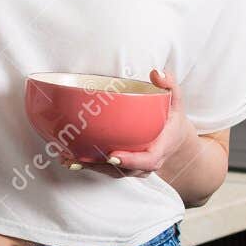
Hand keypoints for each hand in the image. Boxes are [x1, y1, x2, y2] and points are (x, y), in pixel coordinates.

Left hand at [57, 68, 192, 177]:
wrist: (173, 138)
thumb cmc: (172, 119)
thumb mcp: (176, 101)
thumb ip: (170, 85)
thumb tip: (157, 73)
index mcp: (160, 149)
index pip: (147, 160)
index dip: (130, 161)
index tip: (113, 155)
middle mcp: (146, 164)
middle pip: (123, 170)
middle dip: (100, 166)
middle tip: (78, 158)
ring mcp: (134, 168)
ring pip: (111, 172)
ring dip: (90, 167)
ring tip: (68, 159)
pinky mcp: (123, 167)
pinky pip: (106, 169)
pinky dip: (88, 165)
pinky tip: (69, 159)